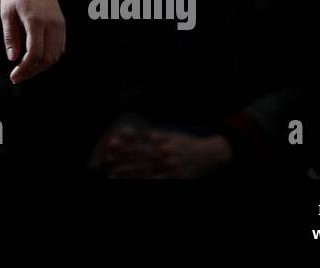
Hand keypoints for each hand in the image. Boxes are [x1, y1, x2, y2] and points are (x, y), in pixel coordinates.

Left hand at [0, 0, 64, 84]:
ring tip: (26, 68)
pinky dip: (50, 55)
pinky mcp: (61, 20)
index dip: (24, 69)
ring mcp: (59, 22)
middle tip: (18, 75)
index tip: (13, 76)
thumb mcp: (6, 13)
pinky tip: (36, 57)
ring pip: (57, 54)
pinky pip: (60, 45)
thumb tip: (13, 59)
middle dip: (33, 70)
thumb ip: (10, 36)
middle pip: (48, 58)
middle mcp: (51, 22)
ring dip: (42, 65)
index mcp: (35, 20)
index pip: (34, 54)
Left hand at [89, 126, 231, 177]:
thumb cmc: (188, 144)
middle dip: (124, 165)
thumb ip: (157, 136)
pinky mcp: (177, 179)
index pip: (139, 147)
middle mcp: (165, 157)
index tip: (112, 152)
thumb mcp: (172, 135)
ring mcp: (171, 169)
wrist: (209, 154)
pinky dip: (149, 182)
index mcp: (162, 145)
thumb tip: (145, 135)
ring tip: (117, 177)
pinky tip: (139, 183)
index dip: (125, 150)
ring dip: (132, 176)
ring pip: (148, 173)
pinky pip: (160, 181)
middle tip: (110, 168)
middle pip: (140, 161)